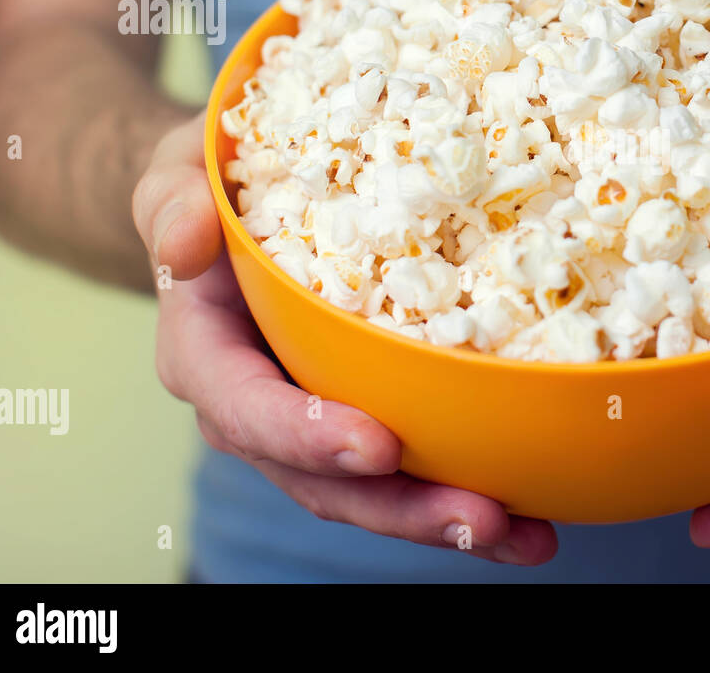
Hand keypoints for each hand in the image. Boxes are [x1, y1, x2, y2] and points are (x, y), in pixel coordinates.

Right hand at [131, 112, 556, 564]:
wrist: (242, 195)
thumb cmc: (215, 181)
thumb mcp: (179, 173)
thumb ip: (172, 202)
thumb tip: (185, 244)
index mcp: (206, 353)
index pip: (245, 408)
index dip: (306, 435)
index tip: (377, 447)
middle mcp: (258, 404)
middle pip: (323, 479)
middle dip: (402, 508)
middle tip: (482, 518)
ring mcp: (315, 417)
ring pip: (375, 489)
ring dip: (447, 518)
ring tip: (527, 537)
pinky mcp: (366, 410)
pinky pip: (412, 460)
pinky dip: (467, 483)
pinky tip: (537, 509)